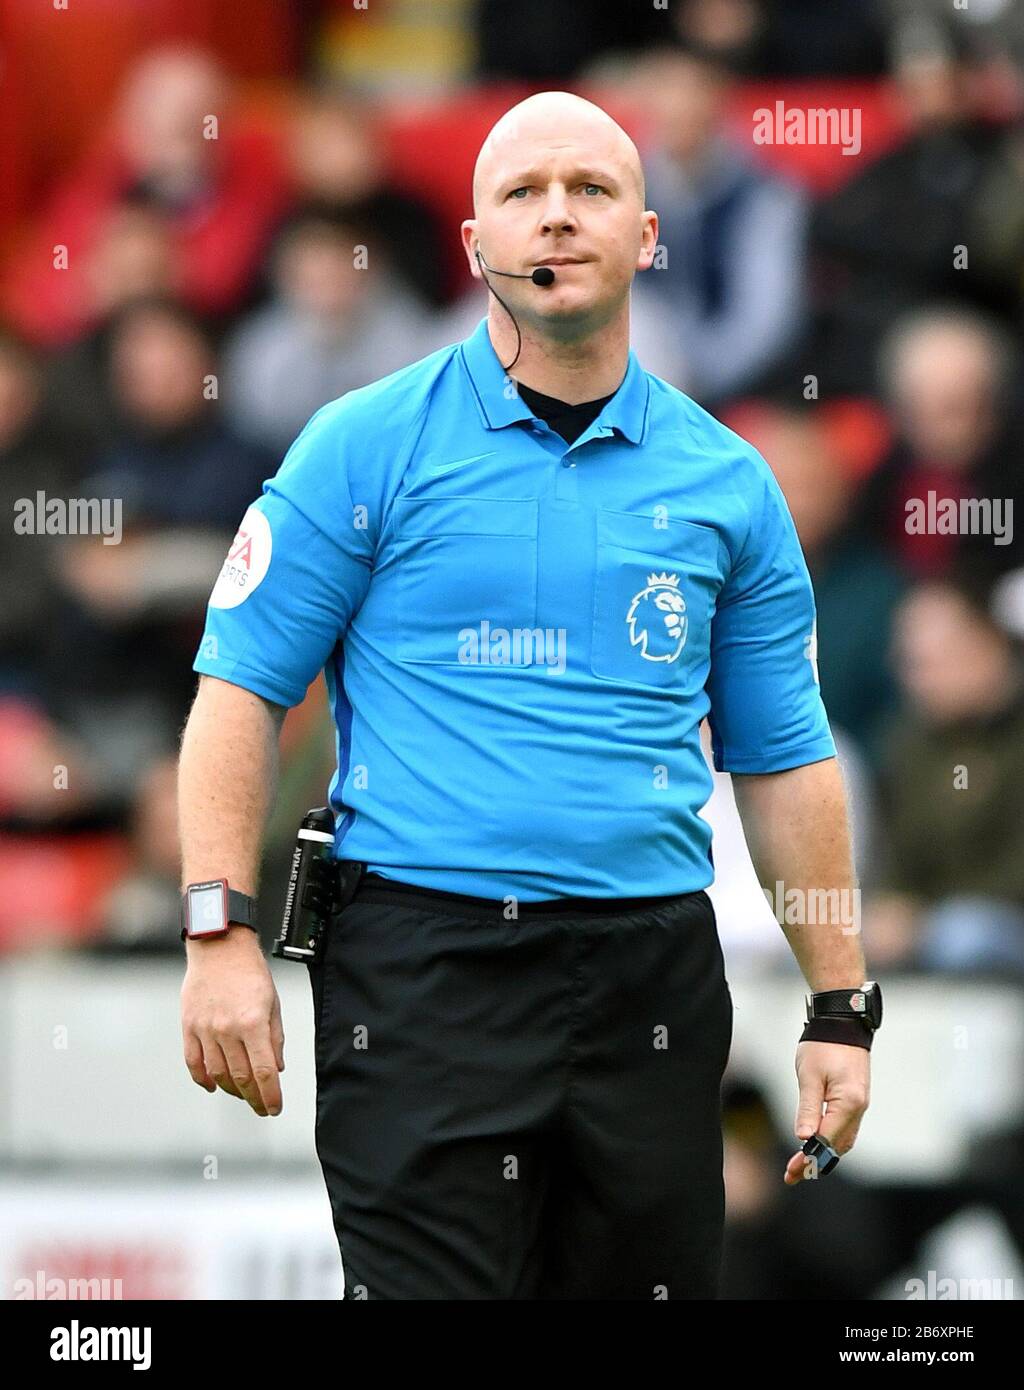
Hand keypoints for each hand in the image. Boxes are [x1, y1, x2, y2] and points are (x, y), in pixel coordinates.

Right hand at [181, 926, 284, 1116]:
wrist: (220, 947)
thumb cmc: (250, 972)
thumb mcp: (273, 1003)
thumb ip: (275, 1038)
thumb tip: (277, 1068)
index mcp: (253, 1023)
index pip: (263, 1071)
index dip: (270, 1095)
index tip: (275, 1107)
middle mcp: (227, 1030)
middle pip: (241, 1078)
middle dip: (254, 1098)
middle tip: (261, 1107)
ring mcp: (205, 1029)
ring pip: (217, 1074)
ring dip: (231, 1090)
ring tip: (243, 1095)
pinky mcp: (188, 1026)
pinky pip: (193, 1062)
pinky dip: (202, 1079)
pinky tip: (213, 1086)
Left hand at [783, 1040, 869, 1184]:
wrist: (842, 1023)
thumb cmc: (823, 1045)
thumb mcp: (810, 1076)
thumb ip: (808, 1108)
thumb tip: (803, 1137)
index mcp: (849, 1103)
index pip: (827, 1139)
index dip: (809, 1157)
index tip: (793, 1171)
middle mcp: (859, 1108)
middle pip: (838, 1145)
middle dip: (816, 1161)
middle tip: (793, 1175)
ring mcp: (859, 1104)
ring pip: (843, 1139)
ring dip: (824, 1153)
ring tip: (801, 1166)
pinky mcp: (855, 1099)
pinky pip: (844, 1128)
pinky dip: (830, 1140)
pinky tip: (816, 1144)